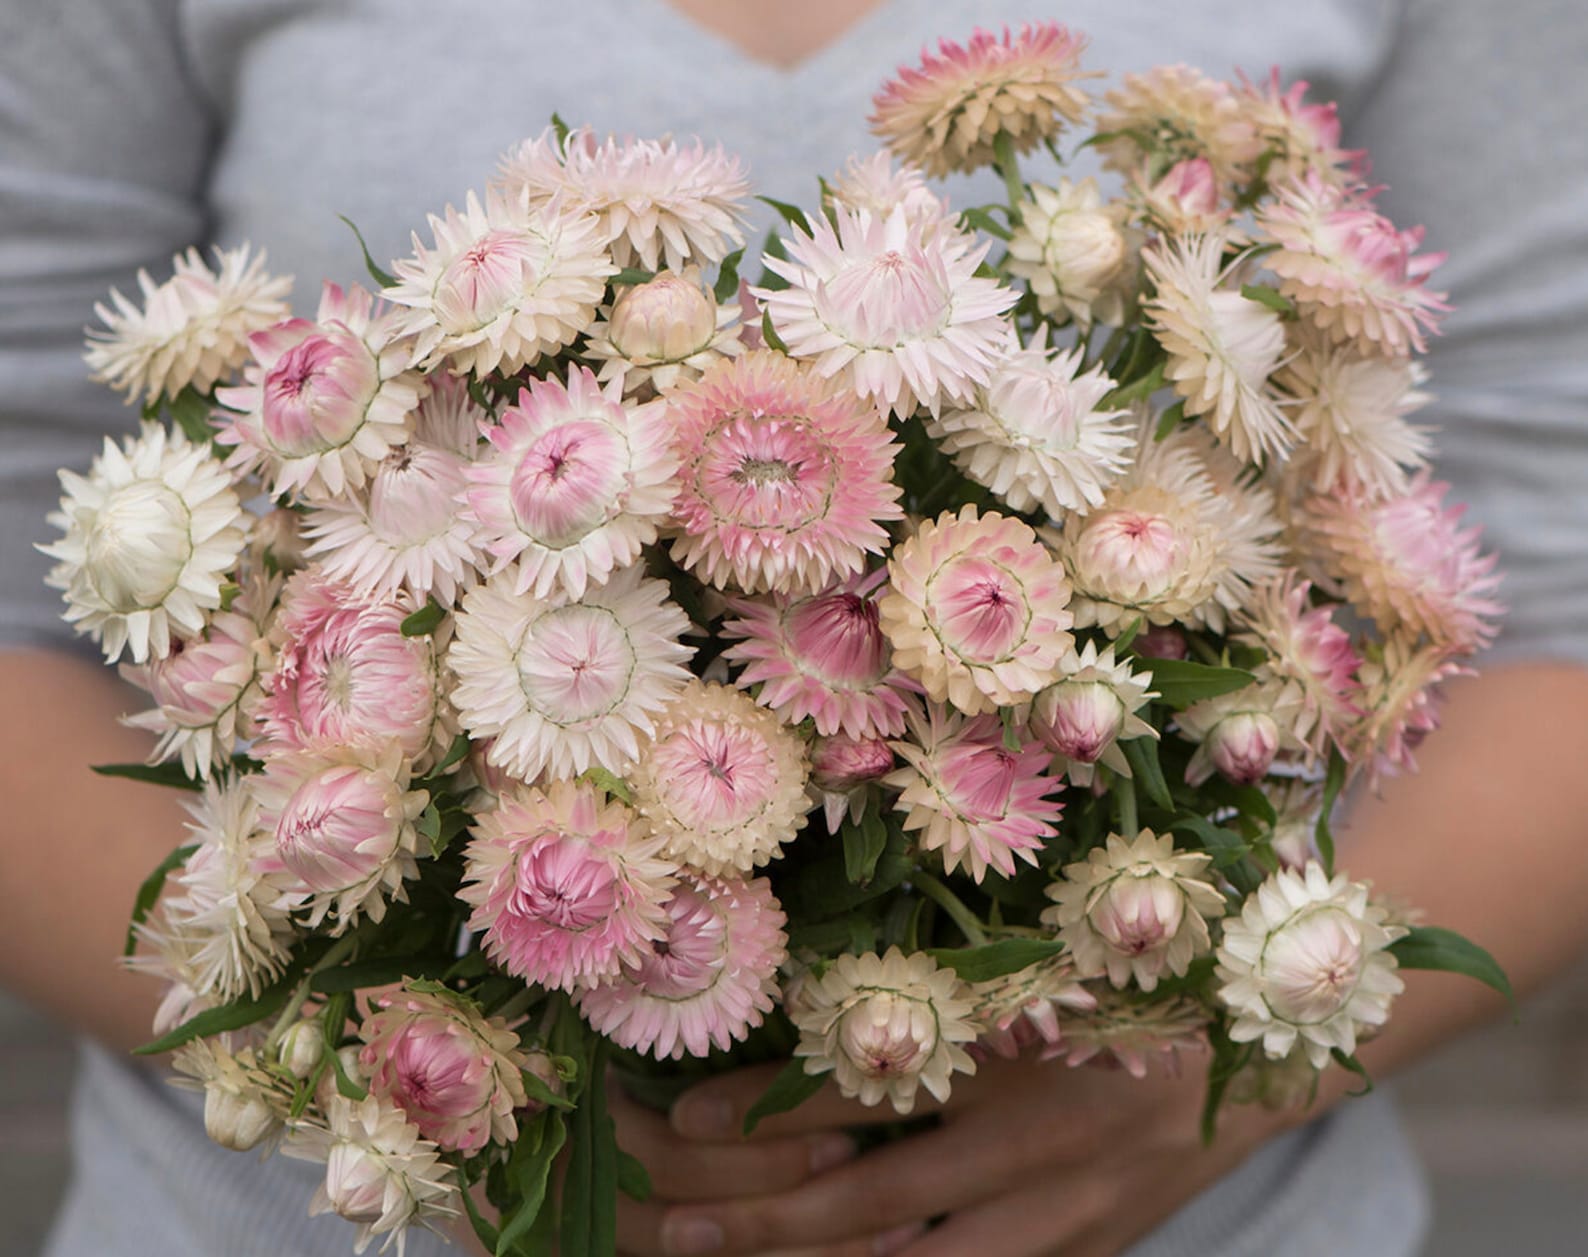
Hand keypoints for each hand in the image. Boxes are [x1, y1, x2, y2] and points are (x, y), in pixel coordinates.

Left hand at [614, 1052, 1290, 1256]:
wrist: (1251, 1060)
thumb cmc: (1122, 994)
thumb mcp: (1029, 975)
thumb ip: (933, 1001)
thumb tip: (812, 1020)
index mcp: (1013, 1044)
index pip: (866, 1083)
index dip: (769, 1103)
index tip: (686, 1114)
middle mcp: (1030, 1137)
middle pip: (867, 1199)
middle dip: (760, 1217)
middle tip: (670, 1227)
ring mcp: (1058, 1216)